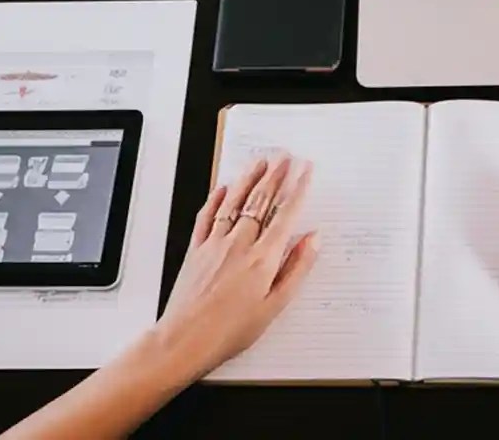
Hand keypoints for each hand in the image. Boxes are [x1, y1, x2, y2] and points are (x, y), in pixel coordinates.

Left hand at [156, 154, 319, 377]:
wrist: (185, 340)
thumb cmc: (230, 331)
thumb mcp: (274, 306)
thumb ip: (296, 269)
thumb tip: (313, 240)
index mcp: (262, 259)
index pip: (285, 215)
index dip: (298, 190)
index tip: (306, 172)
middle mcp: (239, 245)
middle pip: (261, 202)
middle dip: (276, 176)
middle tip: (286, 157)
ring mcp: (214, 244)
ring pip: (234, 202)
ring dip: (249, 179)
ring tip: (260, 163)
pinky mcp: (196, 250)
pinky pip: (207, 217)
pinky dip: (216, 200)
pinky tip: (223, 188)